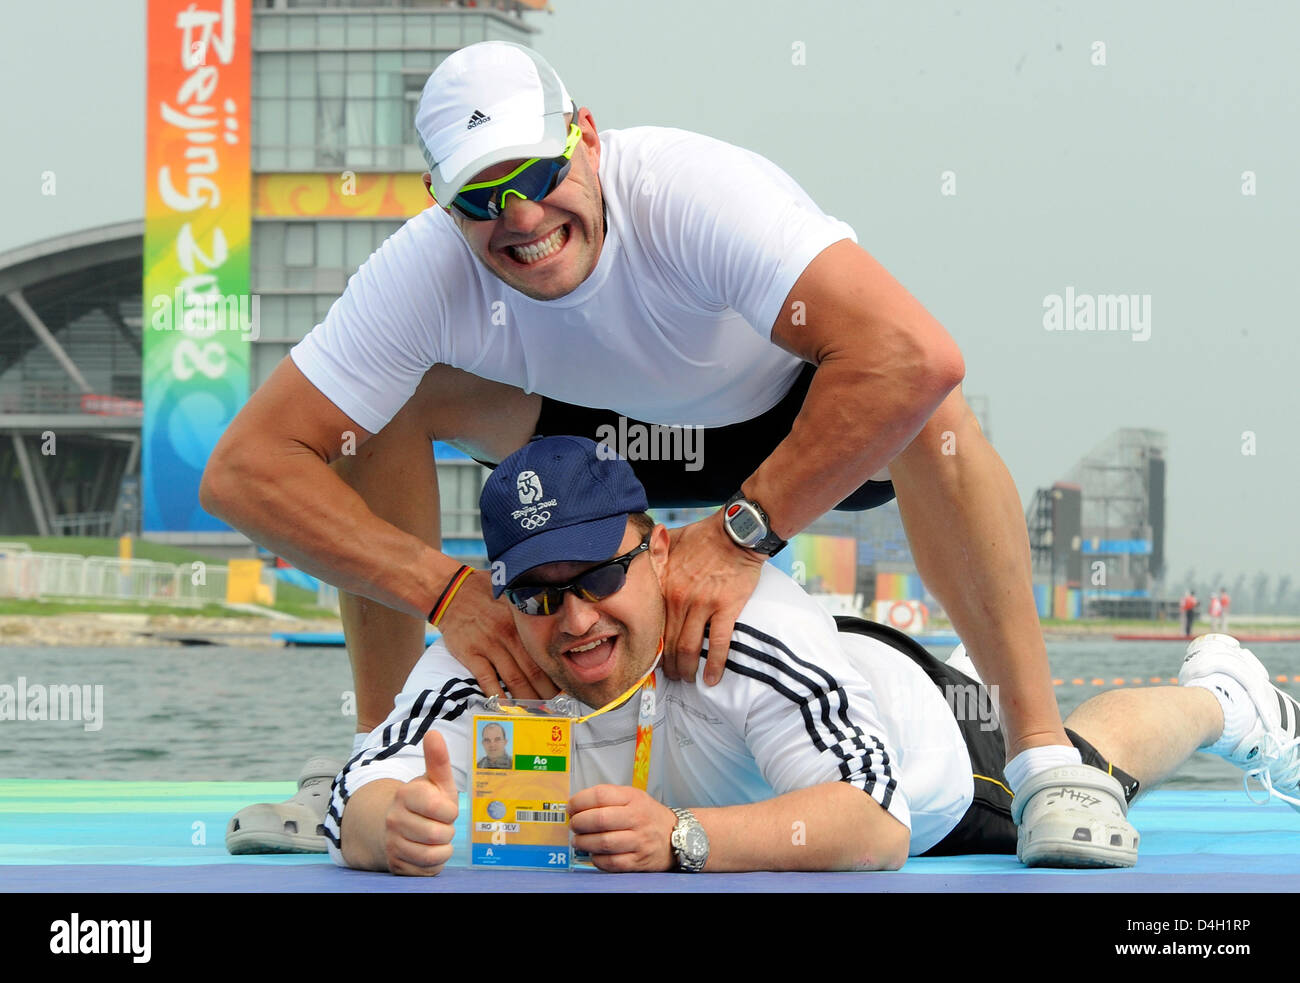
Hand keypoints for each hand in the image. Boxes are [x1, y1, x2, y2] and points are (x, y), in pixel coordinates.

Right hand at [383, 730, 458, 875]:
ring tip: (436, 838)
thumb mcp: (435, 781)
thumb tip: (434, 732)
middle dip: (447, 831)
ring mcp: (392, 843)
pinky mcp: (395, 865)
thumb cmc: (425, 802)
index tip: (445, 808)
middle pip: (438, 834)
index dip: (449, 811)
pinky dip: (435, 863)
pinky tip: (429, 851)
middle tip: (440, 824)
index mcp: (406, 795)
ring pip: (432, 854)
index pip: (440, 808)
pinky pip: (426, 870)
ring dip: (442, 848)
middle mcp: (394, 819)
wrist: (394, 826)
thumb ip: (438, 759)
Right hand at [437, 570, 558, 699]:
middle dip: (545, 692)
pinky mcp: (470, 653)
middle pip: (533, 670)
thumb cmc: (487, 594)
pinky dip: (497, 696)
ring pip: (513, 679)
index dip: (555, 672)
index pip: (544, 653)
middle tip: (554, 705)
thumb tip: (556, 623)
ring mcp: (489, 645)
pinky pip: (487, 680)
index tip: (564, 685)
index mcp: (522, 622)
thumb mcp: (514, 597)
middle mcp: (508, 634)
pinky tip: (507, 707)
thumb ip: (532, 612)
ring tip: (535, 710)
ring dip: (526, 698)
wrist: (452, 592)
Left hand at [569, 784, 678, 871]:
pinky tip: (593, 854)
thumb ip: (609, 798)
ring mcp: (638, 841)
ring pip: (604, 842)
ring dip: (584, 842)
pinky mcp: (638, 861)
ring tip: (578, 841)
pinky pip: (612, 863)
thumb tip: (577, 805)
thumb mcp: (633, 797)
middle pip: (600, 819)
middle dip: (579, 823)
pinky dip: (597, 859)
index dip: (579, 801)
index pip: (600, 795)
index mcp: (633, 798)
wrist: (677, 835)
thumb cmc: (647, 815)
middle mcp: (637, 818)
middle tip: (573, 825)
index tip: (571, 807)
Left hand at [661, 515, 764, 684]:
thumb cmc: (703, 536)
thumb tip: (637, 557)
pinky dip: (715, 664)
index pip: (652, 624)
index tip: (653, 660)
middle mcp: (678, 598)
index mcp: (664, 585)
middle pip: (669, 642)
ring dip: (687, 669)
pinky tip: (711, 679)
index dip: (652, 646)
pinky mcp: (726, 607)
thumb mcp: (669, 542)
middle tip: (672, 677)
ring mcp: (702, 604)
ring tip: (687, 680)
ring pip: (689, 647)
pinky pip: (719, 643)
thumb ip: (653, 555)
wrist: (735, 532)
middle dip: (669, 665)